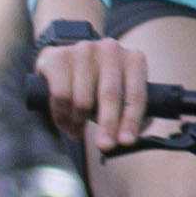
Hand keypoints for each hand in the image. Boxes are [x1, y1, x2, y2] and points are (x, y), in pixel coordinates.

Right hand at [38, 26, 147, 150]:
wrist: (66, 55)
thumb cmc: (98, 78)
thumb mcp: (121, 87)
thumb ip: (131, 108)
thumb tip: (135, 131)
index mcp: (133, 59)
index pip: (136, 94)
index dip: (131, 120)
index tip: (125, 141)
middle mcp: (110, 50)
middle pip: (110, 95)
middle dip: (107, 125)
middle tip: (104, 146)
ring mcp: (83, 51)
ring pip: (82, 99)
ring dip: (78, 123)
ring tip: (76, 132)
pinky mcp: (59, 57)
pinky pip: (60, 95)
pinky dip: (61, 115)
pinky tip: (64, 123)